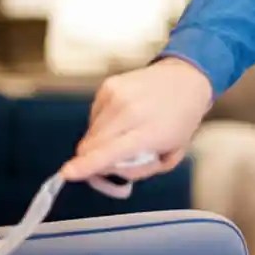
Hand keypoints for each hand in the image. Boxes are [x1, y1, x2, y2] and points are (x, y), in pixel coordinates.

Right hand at [61, 58, 213, 182]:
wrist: (187, 80)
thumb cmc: (179, 123)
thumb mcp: (170, 156)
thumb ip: (138, 169)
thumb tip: (103, 171)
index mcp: (151, 132)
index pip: (112, 152)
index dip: (87, 165)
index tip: (67, 173)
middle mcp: (131, 111)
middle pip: (91, 145)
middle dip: (93, 158)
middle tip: (113, 157)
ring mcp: (118, 95)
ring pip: (90, 133)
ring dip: (100, 140)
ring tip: (126, 131)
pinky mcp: (108, 85)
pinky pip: (93, 116)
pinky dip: (103, 123)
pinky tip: (124, 116)